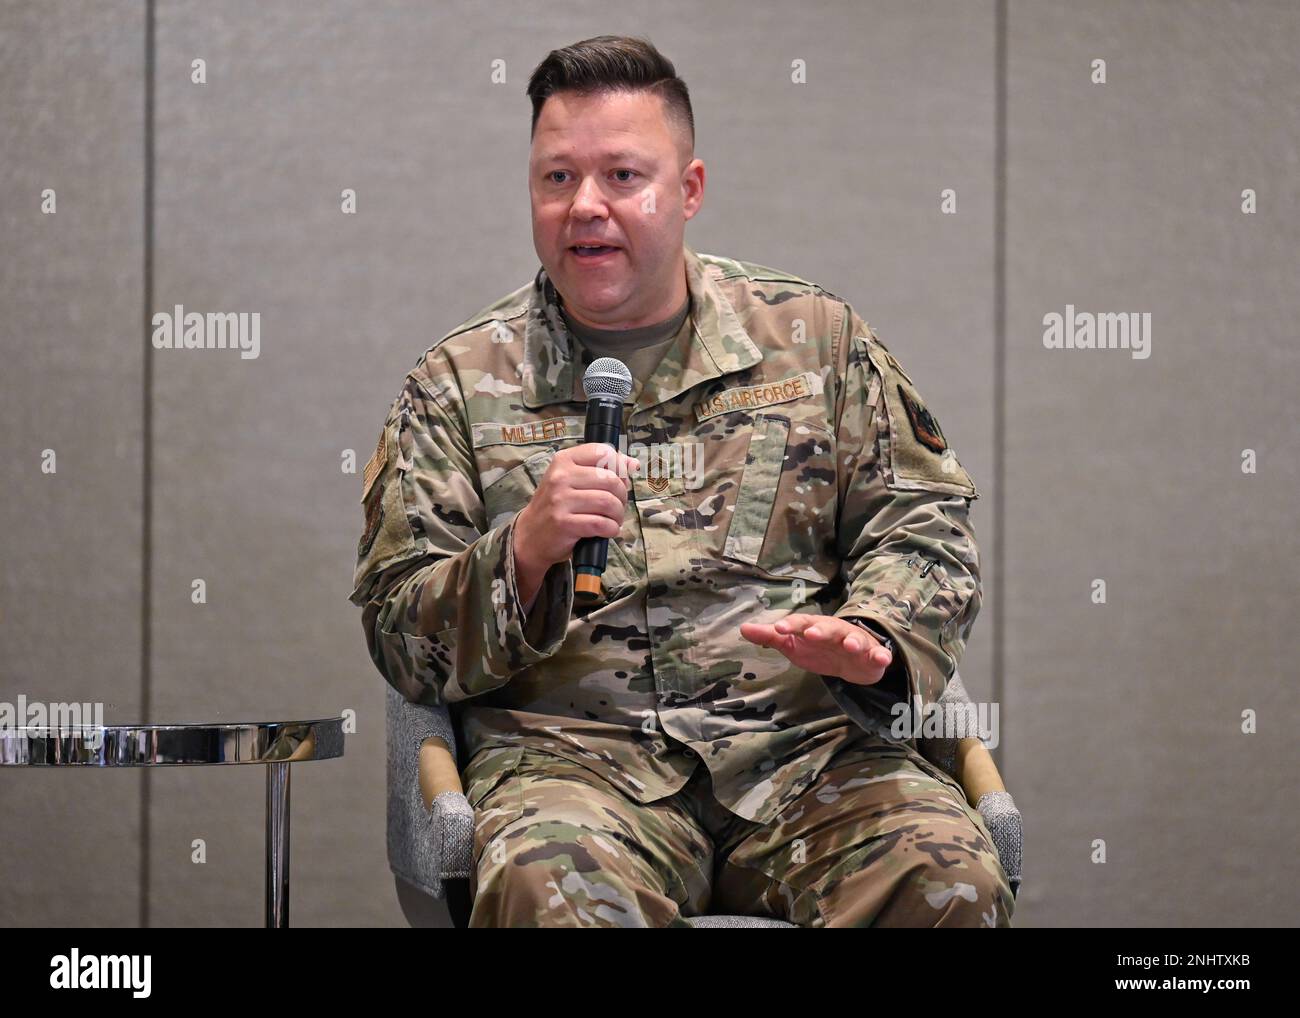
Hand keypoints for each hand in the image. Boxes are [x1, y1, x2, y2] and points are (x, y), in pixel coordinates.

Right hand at [514, 443, 639, 575]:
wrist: (530, 535)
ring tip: (613, 519)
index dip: (619, 466)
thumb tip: (632, 464)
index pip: (602, 452)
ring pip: (608, 502)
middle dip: (622, 496)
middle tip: (617, 506)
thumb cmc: (557, 505)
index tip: (621, 480)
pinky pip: (600, 523)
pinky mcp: (564, 523)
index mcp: (564, 460)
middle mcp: (560, 477)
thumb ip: (602, 469)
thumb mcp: (573, 480)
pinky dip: (611, 529)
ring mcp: (560, 500)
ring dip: (618, 514)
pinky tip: (607, 530)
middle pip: (610, 480)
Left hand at [739, 614, 892, 685]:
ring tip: (851, 647)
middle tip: (811, 634)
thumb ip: (771, 637)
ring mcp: (855, 643)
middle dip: (821, 630)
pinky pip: (878, 655)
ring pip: (855, 640)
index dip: (791, 626)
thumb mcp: (794, 645)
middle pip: (828, 628)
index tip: (779, 629)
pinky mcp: (872, 656)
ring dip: (853, 642)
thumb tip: (743, 628)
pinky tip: (883, 658)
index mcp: (815, 628)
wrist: (852, 661)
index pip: (801, 624)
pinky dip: (881, 656)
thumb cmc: (819, 648)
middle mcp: (835, 632)